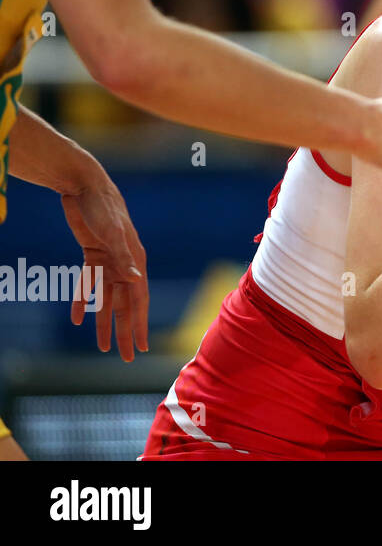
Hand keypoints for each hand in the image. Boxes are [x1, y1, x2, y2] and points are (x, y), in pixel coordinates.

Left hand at [61, 174, 148, 361]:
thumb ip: (124, 258)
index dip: (139, 325)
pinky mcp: (92, 256)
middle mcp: (124, 265)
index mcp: (134, 262)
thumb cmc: (103, 207)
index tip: (140, 348)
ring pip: (105, 300)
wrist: (84, 186)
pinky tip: (75, 319)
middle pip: (124, 306)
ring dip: (103, 323)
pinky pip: (87, 285)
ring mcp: (108, 262)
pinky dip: (81, 302)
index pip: (139, 300)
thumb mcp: (113, 233)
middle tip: (126, 358)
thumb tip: (136, 283)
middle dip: (125, 332)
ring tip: (101, 347)